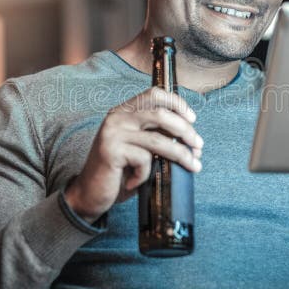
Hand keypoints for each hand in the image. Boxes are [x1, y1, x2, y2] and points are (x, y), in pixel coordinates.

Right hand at [64, 87, 203, 222]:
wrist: (90, 194)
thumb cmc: (119, 172)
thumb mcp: (139, 148)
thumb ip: (156, 136)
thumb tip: (191, 139)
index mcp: (124, 111)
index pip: (154, 94)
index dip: (177, 103)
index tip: (193, 119)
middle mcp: (117, 117)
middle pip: (161, 115)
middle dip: (186, 131)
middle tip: (199, 147)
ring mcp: (113, 133)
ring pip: (158, 140)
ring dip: (181, 154)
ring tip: (193, 166)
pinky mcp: (111, 151)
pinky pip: (144, 160)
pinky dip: (146, 174)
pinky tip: (136, 182)